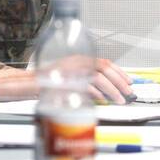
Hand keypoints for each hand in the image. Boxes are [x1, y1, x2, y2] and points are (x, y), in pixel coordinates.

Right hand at [0, 59, 129, 102]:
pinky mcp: (67, 79)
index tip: (129, 81)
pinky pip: (87, 86)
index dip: (119, 72)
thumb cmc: (51, 82)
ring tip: (120, 100)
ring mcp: (72, 70)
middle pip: (104, 68)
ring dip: (112, 90)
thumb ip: (87, 80)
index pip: (105, 62)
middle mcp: (77, 61)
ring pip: (99, 78)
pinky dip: (97, 94)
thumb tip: (106, 91)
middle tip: (128, 93)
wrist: (30, 83)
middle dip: (119, 82)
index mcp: (80, 58)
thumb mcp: (72, 76)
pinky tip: (103, 100)